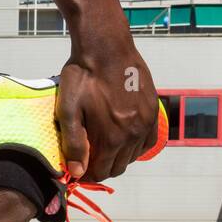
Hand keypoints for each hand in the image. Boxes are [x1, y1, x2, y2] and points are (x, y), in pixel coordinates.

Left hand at [56, 39, 159, 183]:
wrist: (106, 47)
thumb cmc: (82, 77)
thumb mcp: (68, 110)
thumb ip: (74, 144)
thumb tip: (77, 172)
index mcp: (111, 137)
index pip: (101, 172)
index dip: (88, 174)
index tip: (79, 168)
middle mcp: (133, 134)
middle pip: (118, 167)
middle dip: (102, 167)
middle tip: (89, 157)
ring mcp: (146, 123)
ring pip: (132, 157)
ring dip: (118, 157)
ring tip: (103, 144)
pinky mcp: (153, 111)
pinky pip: (148, 142)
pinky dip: (135, 146)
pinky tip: (123, 139)